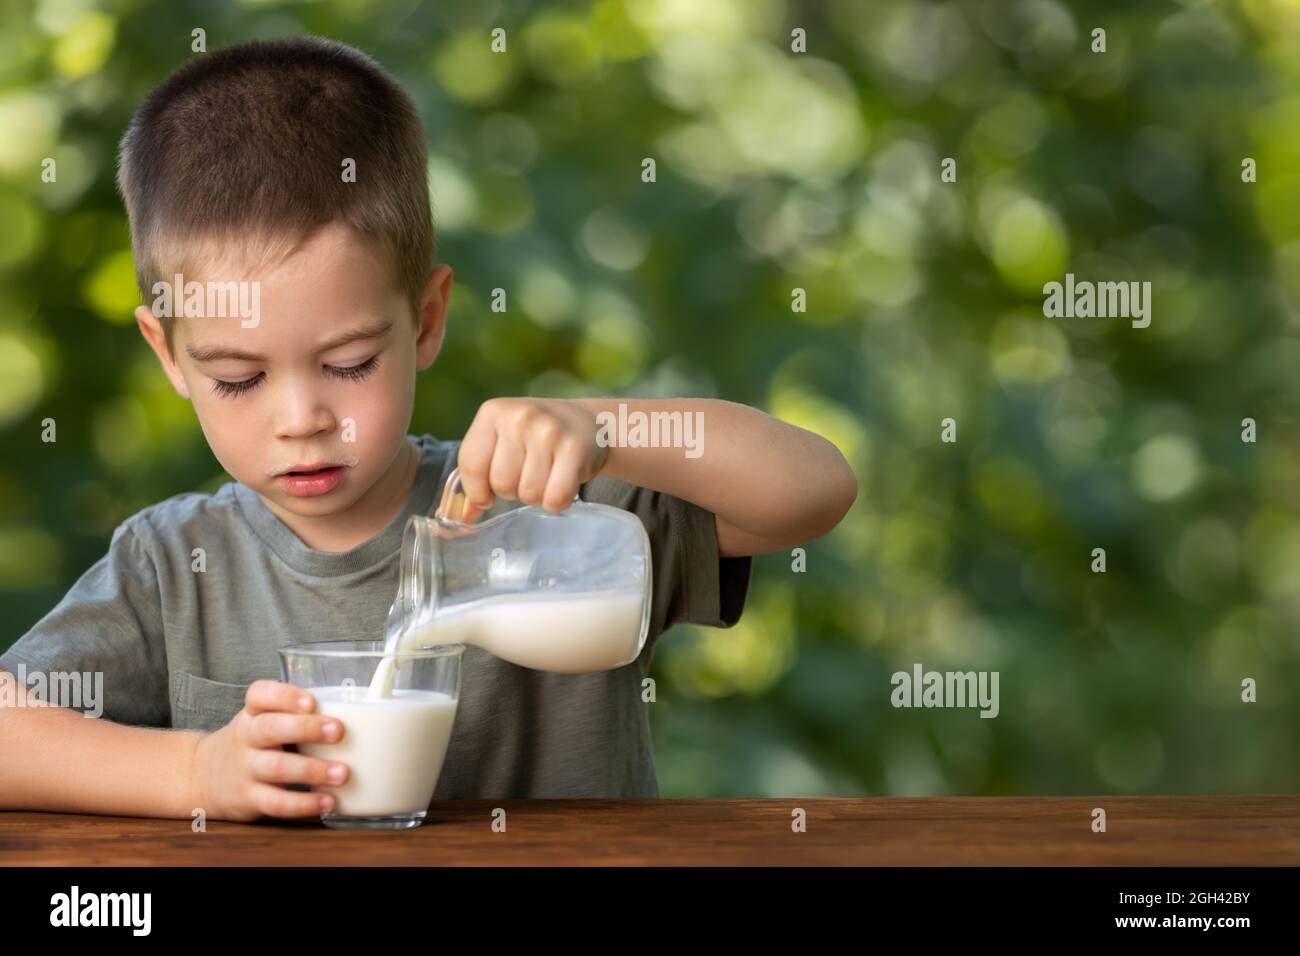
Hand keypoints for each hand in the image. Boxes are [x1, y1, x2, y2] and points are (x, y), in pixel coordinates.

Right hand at [191, 680, 348, 821]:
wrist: (205, 777)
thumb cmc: (255, 742)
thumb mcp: (266, 719)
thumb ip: (301, 714)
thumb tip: (366, 713)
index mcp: (254, 712)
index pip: (260, 694)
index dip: (285, 695)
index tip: (311, 702)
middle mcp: (247, 737)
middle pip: (269, 728)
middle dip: (305, 728)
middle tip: (338, 731)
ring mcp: (246, 769)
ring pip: (275, 767)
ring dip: (312, 770)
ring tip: (343, 773)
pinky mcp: (250, 799)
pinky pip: (276, 803)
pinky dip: (303, 804)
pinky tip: (328, 802)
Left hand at [456, 397, 607, 519]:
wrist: (587, 422)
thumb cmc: (535, 438)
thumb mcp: (502, 442)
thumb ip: (478, 476)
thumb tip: (461, 517)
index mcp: (492, 412)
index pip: (470, 464)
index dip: (477, 491)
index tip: (488, 496)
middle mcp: (519, 417)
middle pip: (501, 483)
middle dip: (512, 491)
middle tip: (527, 477)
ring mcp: (548, 431)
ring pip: (528, 493)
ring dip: (536, 496)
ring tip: (546, 477)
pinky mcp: (574, 449)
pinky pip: (555, 498)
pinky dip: (557, 502)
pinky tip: (562, 485)